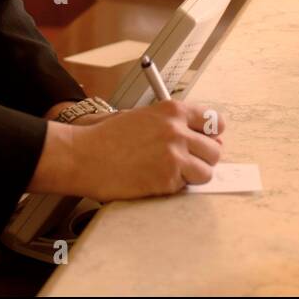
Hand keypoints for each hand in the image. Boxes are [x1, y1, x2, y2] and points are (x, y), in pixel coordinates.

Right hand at [32, 101, 226, 201]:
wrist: (83, 155)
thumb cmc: (107, 138)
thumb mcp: (143, 117)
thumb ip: (172, 124)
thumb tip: (197, 138)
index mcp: (173, 110)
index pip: (214, 121)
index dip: (211, 134)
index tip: (206, 141)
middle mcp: (177, 130)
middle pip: (215, 150)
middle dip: (203, 158)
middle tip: (187, 163)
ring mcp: (174, 156)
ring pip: (207, 171)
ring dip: (193, 176)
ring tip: (173, 174)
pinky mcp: (167, 179)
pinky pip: (186, 187)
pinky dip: (175, 187)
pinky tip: (156, 180)